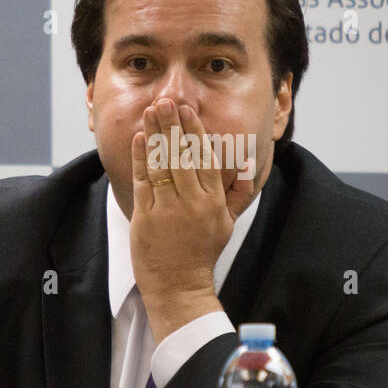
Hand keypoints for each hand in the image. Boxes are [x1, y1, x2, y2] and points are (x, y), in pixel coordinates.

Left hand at [130, 98, 252, 341]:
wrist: (180, 286)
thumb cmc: (202, 253)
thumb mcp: (227, 224)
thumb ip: (238, 195)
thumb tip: (249, 170)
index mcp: (214, 202)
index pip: (205, 158)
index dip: (195, 132)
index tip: (188, 110)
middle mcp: (194, 203)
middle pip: (183, 156)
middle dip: (174, 125)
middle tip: (167, 100)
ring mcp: (169, 210)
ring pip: (162, 164)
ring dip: (155, 135)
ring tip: (151, 112)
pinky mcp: (147, 218)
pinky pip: (144, 182)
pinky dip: (141, 159)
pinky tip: (139, 139)